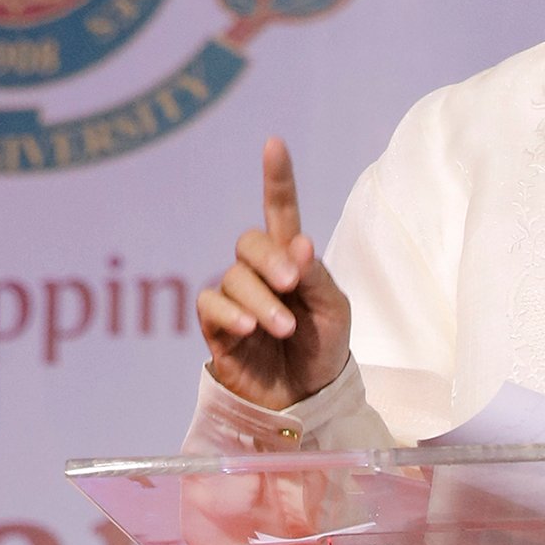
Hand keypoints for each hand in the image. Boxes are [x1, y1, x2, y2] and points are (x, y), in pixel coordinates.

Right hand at [198, 138, 351, 410]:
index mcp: (292, 260)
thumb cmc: (323, 350)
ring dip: (261, 300)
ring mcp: (236, 299)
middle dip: (271, 259)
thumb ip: (317, 277)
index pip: (280, 212)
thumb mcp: (334, 311)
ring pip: (234, 277)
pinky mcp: (217, 328)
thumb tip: (298, 242)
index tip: (274, 145)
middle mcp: (260, 273)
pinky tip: (249, 328)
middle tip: (292, 283)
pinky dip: (231, 312)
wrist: (308, 400)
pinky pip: (211, 304)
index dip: (277, 179)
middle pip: (250, 242)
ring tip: (284, 328)